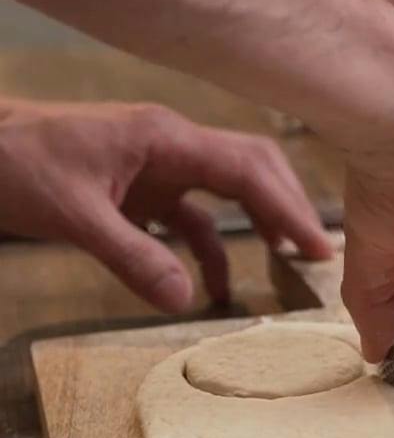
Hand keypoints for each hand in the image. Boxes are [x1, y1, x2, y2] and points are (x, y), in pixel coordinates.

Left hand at [0, 101, 332, 310]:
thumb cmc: (15, 161)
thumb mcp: (74, 214)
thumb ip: (132, 257)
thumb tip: (184, 299)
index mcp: (163, 138)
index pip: (246, 168)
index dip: (288, 205)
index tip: (316, 244)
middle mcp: (168, 146)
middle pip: (249, 171)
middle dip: (286, 208)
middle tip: (318, 254)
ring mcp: (154, 165)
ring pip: (224, 191)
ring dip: (254, 226)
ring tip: (285, 264)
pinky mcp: (136, 187)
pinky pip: (187, 217)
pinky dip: (206, 248)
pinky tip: (213, 284)